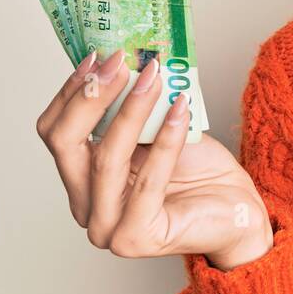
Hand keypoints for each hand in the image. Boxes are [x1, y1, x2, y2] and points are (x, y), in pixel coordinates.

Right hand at [36, 48, 272, 271]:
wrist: (236, 210)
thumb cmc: (197, 172)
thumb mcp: (155, 131)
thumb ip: (131, 109)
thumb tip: (123, 60)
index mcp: (82, 181)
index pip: (56, 132)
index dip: (72, 91)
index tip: (98, 56)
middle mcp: (86, 207)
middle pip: (65, 144)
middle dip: (93, 95)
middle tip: (123, 62)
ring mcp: (107, 228)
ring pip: (106, 159)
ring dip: (132, 110)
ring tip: (156, 78)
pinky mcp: (137, 238)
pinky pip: (149, 180)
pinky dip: (166, 140)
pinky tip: (179, 109)